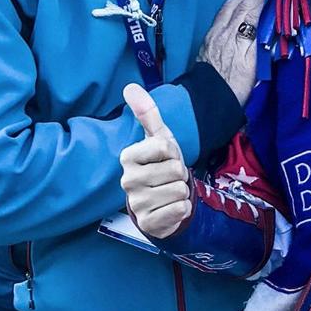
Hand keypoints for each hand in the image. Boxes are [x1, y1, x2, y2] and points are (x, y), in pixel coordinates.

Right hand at [119, 83, 192, 238]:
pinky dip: (183, 208)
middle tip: (169, 177)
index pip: (165, 147)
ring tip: (169, 191)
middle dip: (179, 173)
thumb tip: (130, 87)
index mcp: (127, 157)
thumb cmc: (160, 164)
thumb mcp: (159, 138)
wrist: (162, 200)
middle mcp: (127, 180)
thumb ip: (147, 113)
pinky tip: (170, 207)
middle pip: (175, 170)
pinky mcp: (148, 223)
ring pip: (179, 190)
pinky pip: (181, 209)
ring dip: (181, 191)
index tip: (165, 158)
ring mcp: (136, 203)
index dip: (173, 152)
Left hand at [198, 0, 267, 105]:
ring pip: (229, 6)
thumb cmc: (236, 89)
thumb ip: (265, 45)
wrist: (208, 101)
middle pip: (240, 3)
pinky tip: (237, 5)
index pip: (253, 9)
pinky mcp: (208, 38)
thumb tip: (275, 27)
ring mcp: (215, 34)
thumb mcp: (256, 69)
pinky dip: (232, 5)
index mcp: (240, 40)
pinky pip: (221, 14)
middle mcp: (226, 32)